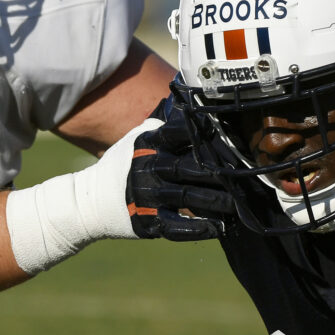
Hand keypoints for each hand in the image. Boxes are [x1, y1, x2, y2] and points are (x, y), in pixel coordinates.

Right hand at [127, 97, 233, 240]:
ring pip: (188, 198)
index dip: (205, 135)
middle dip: (219, 174)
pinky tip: (219, 228)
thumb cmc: (122, 166)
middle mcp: (148, 167)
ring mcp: (147, 195)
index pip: (180, 133)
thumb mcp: (137, 139)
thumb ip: (164, 125)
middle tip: (244, 178)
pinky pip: (178, 227)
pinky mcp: (147, 221)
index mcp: (149, 143)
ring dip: (217, 202)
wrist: (90, 202)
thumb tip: (194, 105)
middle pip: (189, 168)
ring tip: (239, 206)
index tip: (229, 139)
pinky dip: (200, 228)